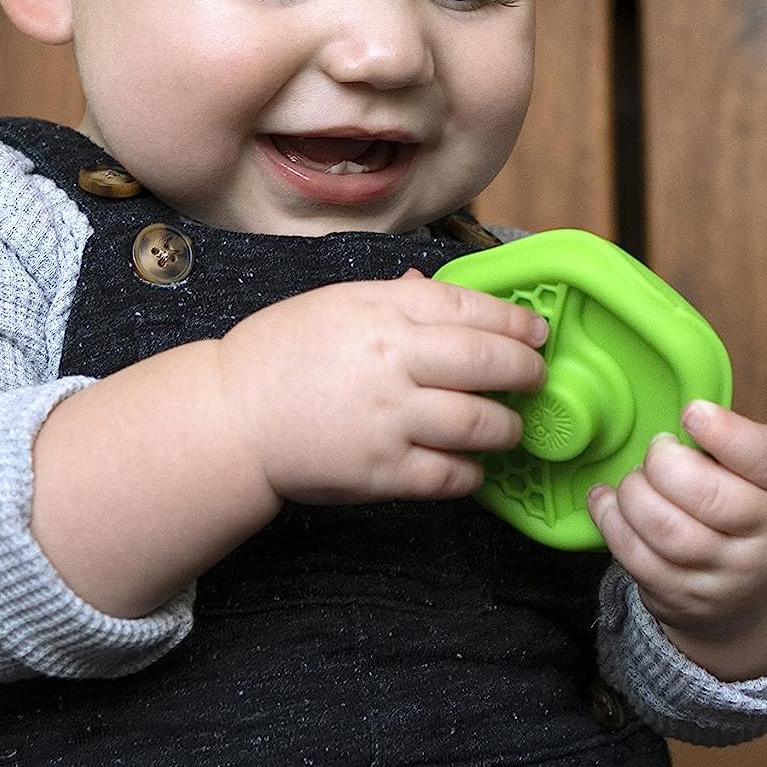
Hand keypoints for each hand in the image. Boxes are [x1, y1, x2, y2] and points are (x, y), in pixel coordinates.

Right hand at [215, 272, 547, 505]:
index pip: (470, 309)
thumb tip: (439, 291)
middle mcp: (392, 362)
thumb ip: (394, 300)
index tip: (536, 333)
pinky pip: (450, 475)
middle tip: (535, 379)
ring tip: (507, 427)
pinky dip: (472, 471)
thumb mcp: (335, 304)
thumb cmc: (280, 355)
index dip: (515, 323)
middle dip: (527, 373)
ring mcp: (389, 420)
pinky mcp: (381, 472)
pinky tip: (471, 464)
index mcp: (381, 311)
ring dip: (507, 427)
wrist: (230, 417)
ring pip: (480, 425)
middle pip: (489, 364)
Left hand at [587, 401, 766, 680]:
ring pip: (665, 528)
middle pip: (706, 495)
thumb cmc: (749, 510)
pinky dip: (611, 520)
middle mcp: (766, 538)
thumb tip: (683, 419)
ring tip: (635, 480)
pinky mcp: (684, 599)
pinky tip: (607, 501)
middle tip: (658, 451)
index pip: (765, 460)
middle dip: (664, 462)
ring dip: (634, 492)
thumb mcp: (765, 475)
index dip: (724, 432)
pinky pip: (635, 557)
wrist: (750, 594)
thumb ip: (733, 446)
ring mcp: (725, 575)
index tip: (691, 413)